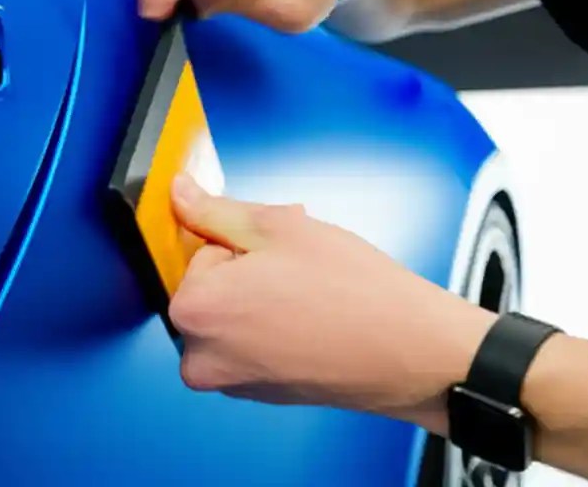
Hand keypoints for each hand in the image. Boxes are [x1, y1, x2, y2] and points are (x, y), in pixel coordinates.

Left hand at [167, 173, 496, 432]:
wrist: (410, 352)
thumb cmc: (350, 290)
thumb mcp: (275, 226)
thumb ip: (214, 209)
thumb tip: (177, 192)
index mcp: (194, 310)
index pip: (197, 253)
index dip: (239, 241)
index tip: (274, 245)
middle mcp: (200, 356)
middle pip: (211, 289)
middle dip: (248, 268)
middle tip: (297, 261)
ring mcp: (230, 382)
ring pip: (233, 317)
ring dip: (262, 295)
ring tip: (311, 287)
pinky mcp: (260, 395)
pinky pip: (252, 345)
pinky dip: (274, 326)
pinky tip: (313, 314)